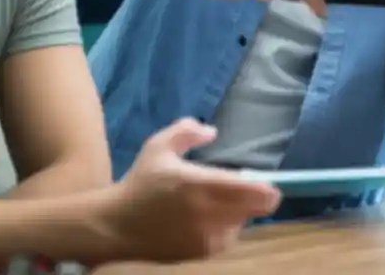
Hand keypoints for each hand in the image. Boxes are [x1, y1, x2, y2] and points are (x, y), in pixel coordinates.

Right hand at [100, 119, 280, 262]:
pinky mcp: (202, 253)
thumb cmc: (141, 183)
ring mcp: (206, 237)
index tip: (264, 182)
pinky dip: (224, 228)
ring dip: (238, 212)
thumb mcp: (158, 147)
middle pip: (256, 208)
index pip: (254, 191)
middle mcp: (208, 213)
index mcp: (200, 184)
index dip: (267, 188)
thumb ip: (186, 131)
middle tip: (242, 189)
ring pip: (242, 222)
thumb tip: (212, 131)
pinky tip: (205, 219)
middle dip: (255, 198)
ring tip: (216, 204)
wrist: (117, 226)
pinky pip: (227, 238)